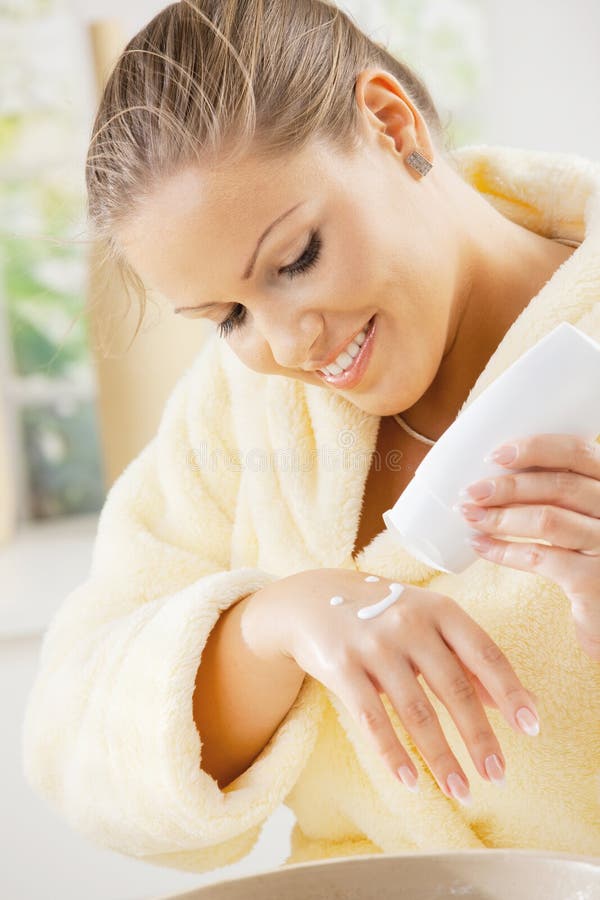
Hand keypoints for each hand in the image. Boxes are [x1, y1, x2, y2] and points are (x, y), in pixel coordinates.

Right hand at [241, 568, 540, 803]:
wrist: (311, 600)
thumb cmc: (382, 613)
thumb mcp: (426, 622)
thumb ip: (465, 658)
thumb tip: (509, 703)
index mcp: (438, 609)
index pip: (484, 653)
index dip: (510, 692)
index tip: (531, 727)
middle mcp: (409, 623)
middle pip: (453, 688)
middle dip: (479, 737)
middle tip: (498, 775)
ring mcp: (374, 644)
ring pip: (416, 711)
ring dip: (442, 757)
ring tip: (461, 791)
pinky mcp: (342, 666)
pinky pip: (373, 719)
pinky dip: (394, 754)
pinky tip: (411, 780)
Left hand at [457, 433, 599, 660]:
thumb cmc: (592, 561)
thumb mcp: (586, 519)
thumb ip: (561, 494)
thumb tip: (497, 473)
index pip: (578, 452)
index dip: (536, 449)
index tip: (495, 455)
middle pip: (560, 485)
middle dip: (508, 486)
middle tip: (471, 491)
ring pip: (548, 520)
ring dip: (501, 516)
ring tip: (470, 516)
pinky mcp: (595, 582)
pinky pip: (541, 558)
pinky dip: (504, 551)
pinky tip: (481, 546)